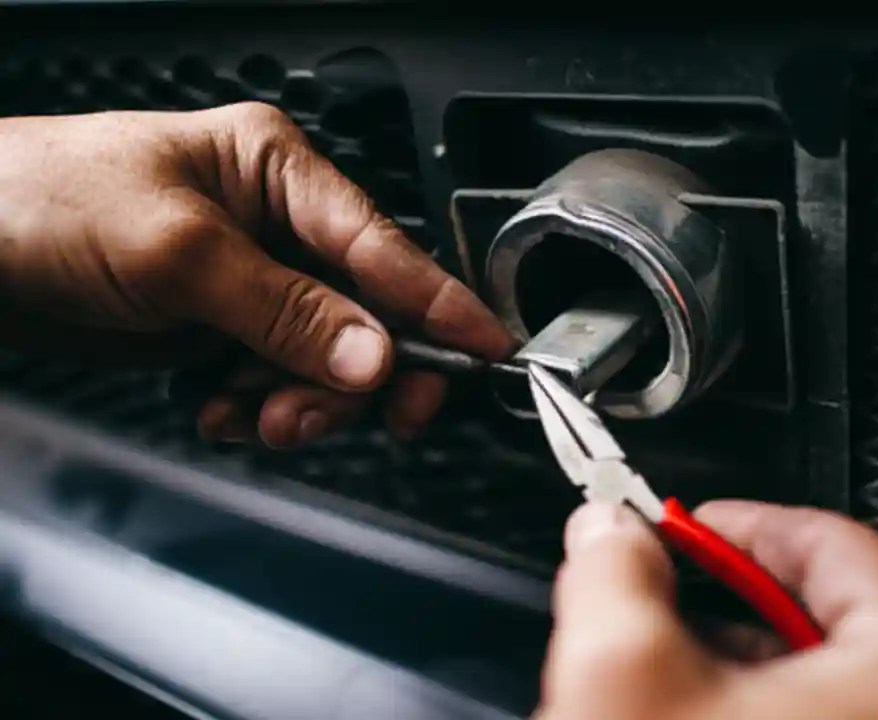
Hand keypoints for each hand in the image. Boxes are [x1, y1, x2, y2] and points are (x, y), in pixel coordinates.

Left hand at [0, 104, 512, 445]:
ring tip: (254, 412)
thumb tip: (373, 353)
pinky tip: (220, 407)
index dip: (438, 302)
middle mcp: (274, 225)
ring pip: (325, 358)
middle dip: (356, 372)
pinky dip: (258, 406)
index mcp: (277, 170)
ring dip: (300, 399)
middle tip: (346, 413)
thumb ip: (283, 310)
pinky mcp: (221, 327)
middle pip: (365, 314)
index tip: (487, 347)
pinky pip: (276, 380)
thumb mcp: (176, 251)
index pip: (381, 244)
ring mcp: (250, 281)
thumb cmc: (41, 198)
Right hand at [537, 501, 877, 719]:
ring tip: (683, 683)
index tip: (690, 526)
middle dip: (738, 602)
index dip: (743, 524)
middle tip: (672, 602)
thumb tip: (606, 531)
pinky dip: (786, 715)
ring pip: (843, 683)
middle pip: (841, 613)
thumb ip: (613, 580)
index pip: (834, 543)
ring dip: (756, 670)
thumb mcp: (625, 684)